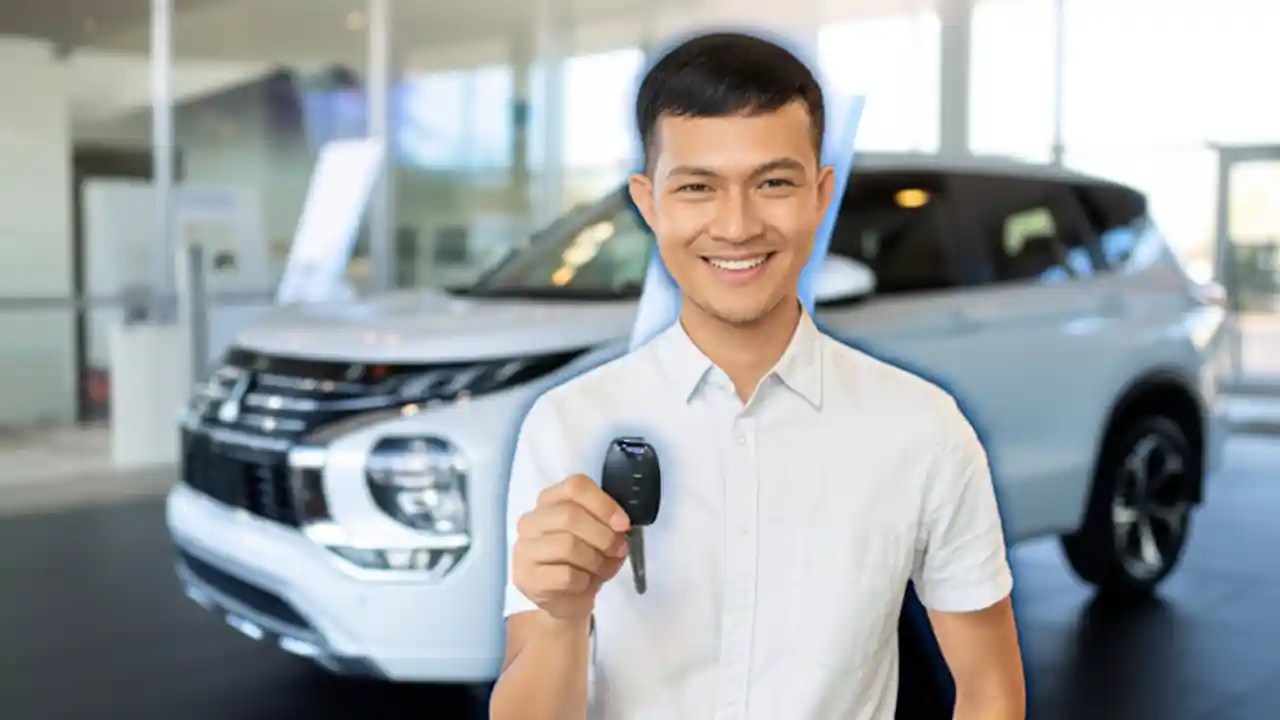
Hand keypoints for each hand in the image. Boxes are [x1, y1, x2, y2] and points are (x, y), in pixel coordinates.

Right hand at [513, 474, 631, 620]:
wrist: (565, 598)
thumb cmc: (582, 560)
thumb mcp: (596, 534)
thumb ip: (606, 523)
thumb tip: (620, 525)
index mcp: (550, 501)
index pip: (575, 486)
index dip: (603, 504)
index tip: (623, 524)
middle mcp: (531, 521)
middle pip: (569, 515)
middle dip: (603, 535)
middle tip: (619, 550)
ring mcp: (525, 550)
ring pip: (567, 545)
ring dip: (596, 561)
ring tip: (605, 570)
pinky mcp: (527, 579)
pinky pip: (565, 576)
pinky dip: (585, 582)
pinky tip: (587, 585)